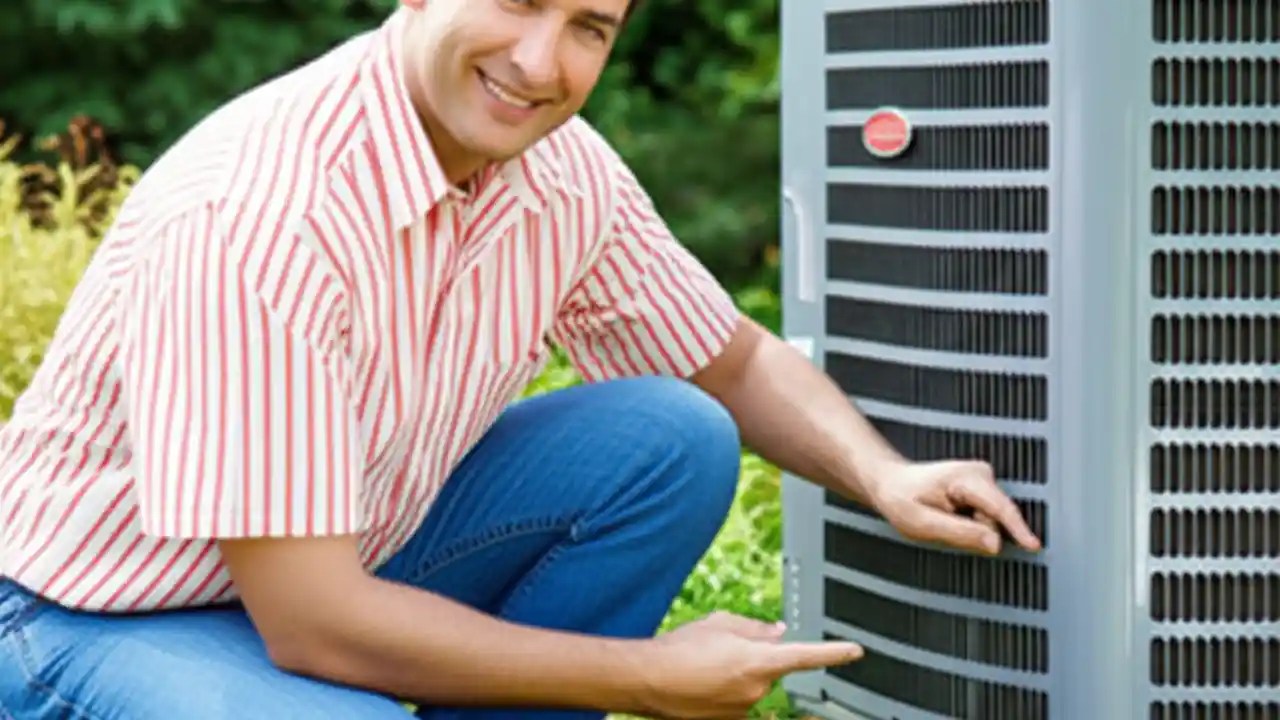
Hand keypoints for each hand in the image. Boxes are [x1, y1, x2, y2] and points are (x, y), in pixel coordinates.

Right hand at [634, 611, 862, 718]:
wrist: (647, 680)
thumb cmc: (680, 648)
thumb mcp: (720, 623)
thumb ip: (755, 628)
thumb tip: (778, 633)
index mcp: (758, 661)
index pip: (806, 655)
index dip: (834, 653)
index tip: (855, 651)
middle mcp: (756, 690)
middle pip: (769, 668)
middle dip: (753, 657)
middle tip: (722, 649)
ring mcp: (742, 711)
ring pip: (751, 686)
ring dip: (735, 675)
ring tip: (703, 666)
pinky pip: (735, 701)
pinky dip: (723, 691)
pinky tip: (700, 683)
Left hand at [869, 459, 1041, 555]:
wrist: (893, 483)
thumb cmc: (902, 499)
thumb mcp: (922, 523)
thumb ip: (960, 533)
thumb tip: (994, 544)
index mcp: (964, 478)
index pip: (1000, 507)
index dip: (1017, 528)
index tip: (1033, 545)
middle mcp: (980, 474)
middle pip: (996, 518)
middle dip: (977, 532)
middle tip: (942, 525)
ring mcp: (984, 479)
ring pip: (993, 520)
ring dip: (973, 528)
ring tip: (943, 518)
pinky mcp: (984, 489)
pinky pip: (988, 518)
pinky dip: (972, 524)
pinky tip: (953, 517)